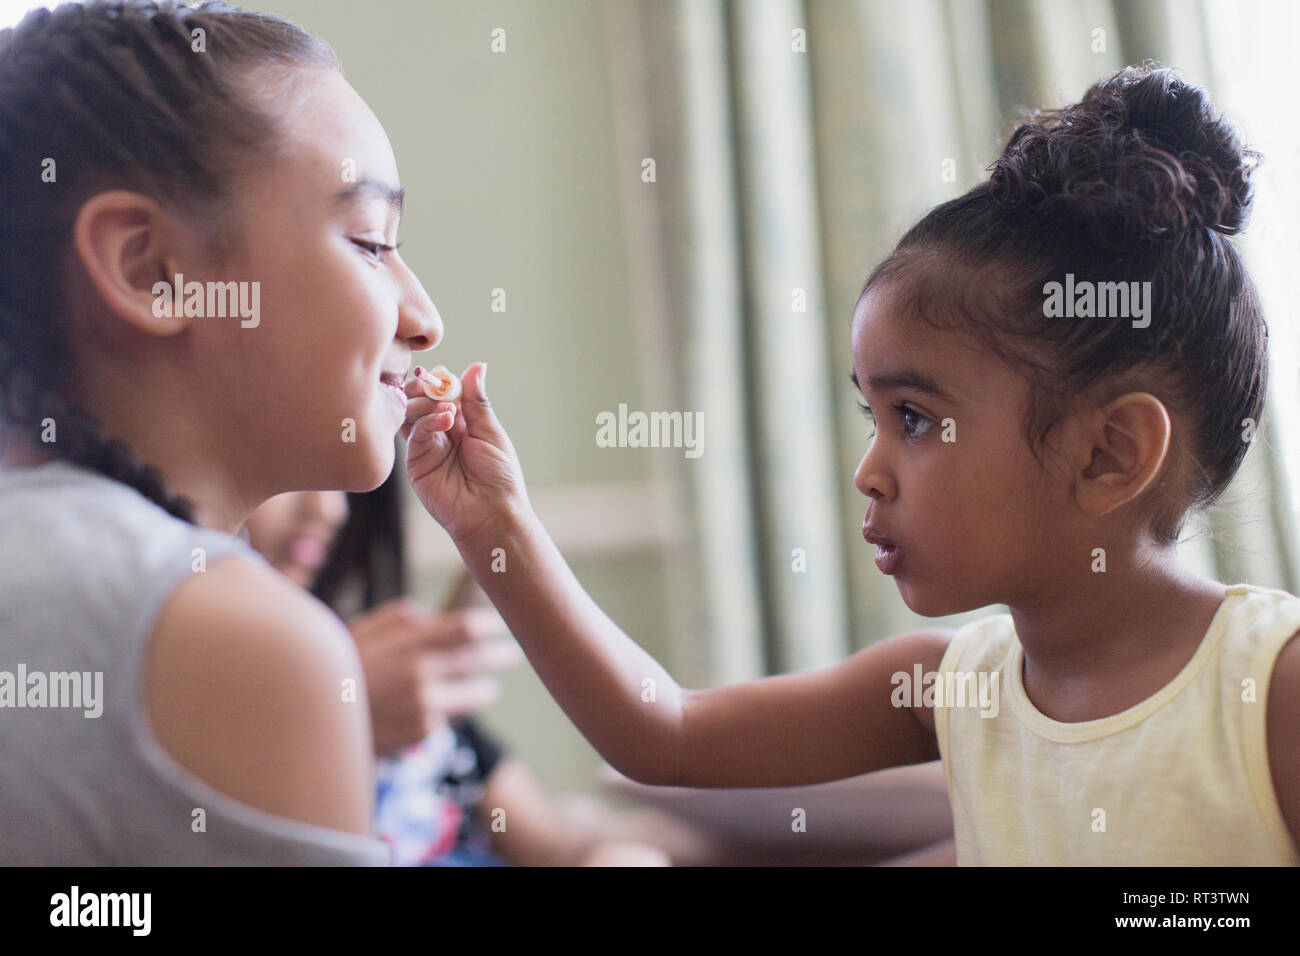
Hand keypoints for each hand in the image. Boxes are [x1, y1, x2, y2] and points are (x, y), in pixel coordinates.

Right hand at [346, 598, 521, 755]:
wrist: (312, 721)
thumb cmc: (338, 669)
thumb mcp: (364, 630)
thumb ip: (404, 619)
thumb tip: (434, 617)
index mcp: (410, 643)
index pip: (468, 628)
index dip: (490, 625)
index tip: (500, 626)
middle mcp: (423, 673)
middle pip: (479, 659)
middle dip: (500, 655)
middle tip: (512, 654)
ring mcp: (426, 705)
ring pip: (473, 694)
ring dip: (483, 689)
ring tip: (488, 687)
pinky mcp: (423, 732)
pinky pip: (449, 717)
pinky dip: (449, 711)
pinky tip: (440, 709)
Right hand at [401, 363, 528, 545]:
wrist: (492, 512)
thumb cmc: (498, 476)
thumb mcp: (490, 431)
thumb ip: (477, 401)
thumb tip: (477, 365)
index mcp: (460, 424)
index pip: (441, 393)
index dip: (440, 381)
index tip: (442, 372)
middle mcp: (439, 433)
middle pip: (420, 401)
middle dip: (426, 388)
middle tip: (435, 383)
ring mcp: (426, 448)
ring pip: (411, 414)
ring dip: (426, 402)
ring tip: (447, 407)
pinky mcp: (416, 463)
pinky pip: (415, 434)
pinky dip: (429, 420)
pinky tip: (446, 419)